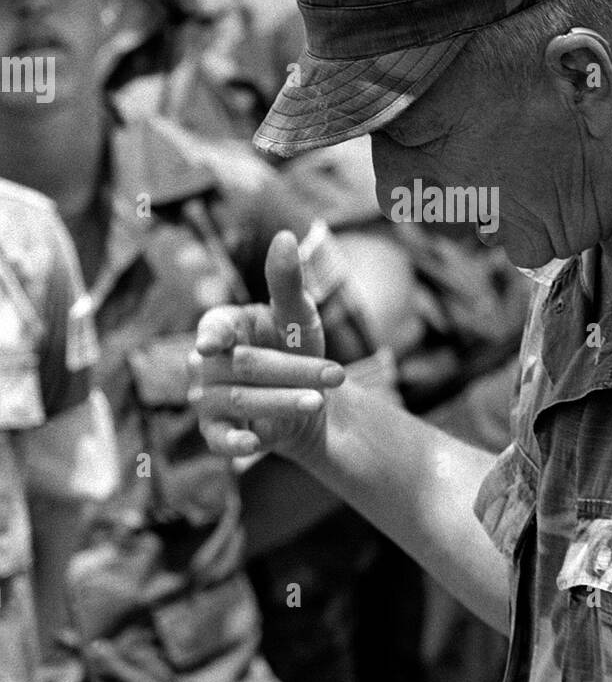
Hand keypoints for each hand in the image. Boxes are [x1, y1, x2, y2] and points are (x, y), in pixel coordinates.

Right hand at [191, 230, 345, 462]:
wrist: (309, 398)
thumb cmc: (297, 345)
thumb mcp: (299, 313)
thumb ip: (287, 280)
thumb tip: (285, 235)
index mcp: (221, 325)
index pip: (214, 327)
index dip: (213, 335)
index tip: (211, 344)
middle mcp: (204, 362)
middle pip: (246, 365)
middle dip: (294, 370)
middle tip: (338, 375)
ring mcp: (206, 398)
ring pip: (241, 401)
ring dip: (283, 402)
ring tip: (319, 401)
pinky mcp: (216, 432)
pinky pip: (219, 439)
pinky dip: (234, 444)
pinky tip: (254, 445)